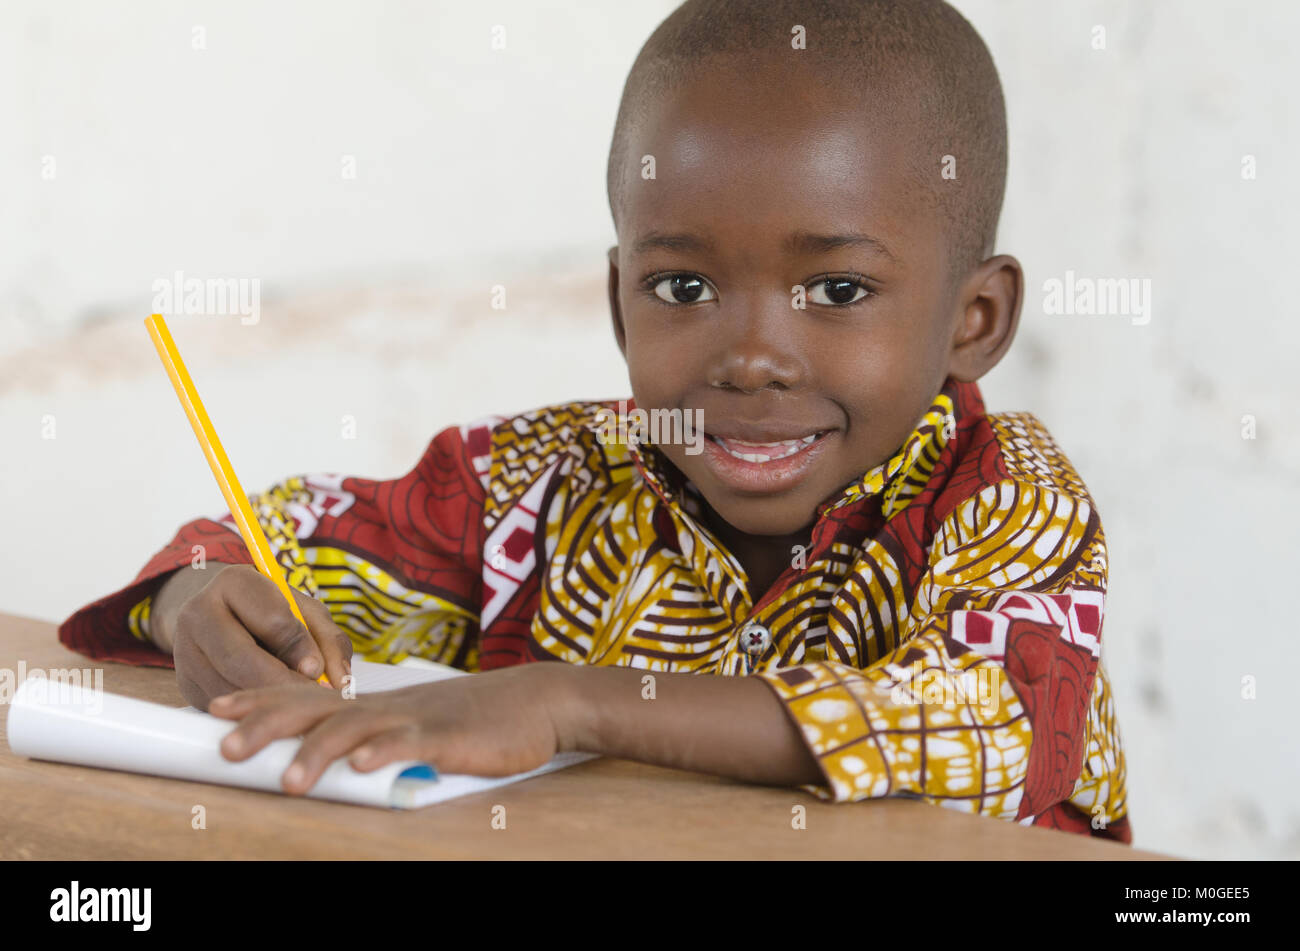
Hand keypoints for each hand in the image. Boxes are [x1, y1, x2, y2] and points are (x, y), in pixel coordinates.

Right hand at [167, 564, 352, 709]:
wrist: (221, 615)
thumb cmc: (272, 611)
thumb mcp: (305, 612)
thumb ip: (328, 640)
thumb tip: (339, 681)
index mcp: (235, 582)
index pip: (271, 620)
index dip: (300, 648)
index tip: (318, 670)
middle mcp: (199, 613)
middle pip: (242, 659)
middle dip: (282, 684)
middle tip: (311, 698)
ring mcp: (185, 650)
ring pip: (229, 688)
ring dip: (267, 702)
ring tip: (296, 705)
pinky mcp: (185, 683)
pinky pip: (221, 706)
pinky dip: (250, 712)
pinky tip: (271, 709)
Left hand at [208, 663, 575, 794]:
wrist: (537, 701)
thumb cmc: (477, 719)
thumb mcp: (419, 724)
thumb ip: (379, 737)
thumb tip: (338, 762)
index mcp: (375, 703)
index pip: (306, 696)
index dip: (259, 701)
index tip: (214, 710)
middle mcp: (386, 705)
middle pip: (315, 709)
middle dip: (267, 726)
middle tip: (225, 748)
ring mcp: (416, 719)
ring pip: (356, 729)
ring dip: (318, 752)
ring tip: (288, 780)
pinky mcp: (449, 737)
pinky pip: (412, 745)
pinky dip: (385, 754)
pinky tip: (362, 769)